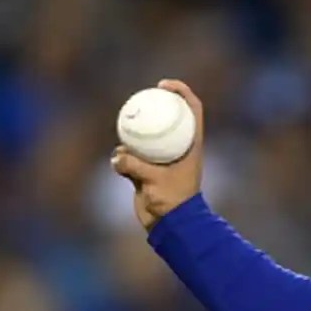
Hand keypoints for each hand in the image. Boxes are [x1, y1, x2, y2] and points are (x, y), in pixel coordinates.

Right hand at [110, 79, 205, 231]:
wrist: (170, 226)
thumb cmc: (172, 203)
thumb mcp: (154, 181)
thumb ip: (135, 166)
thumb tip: (117, 156)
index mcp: (191, 145)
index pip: (193, 110)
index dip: (182, 92)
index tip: (164, 85)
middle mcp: (177, 149)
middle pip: (167, 118)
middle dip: (153, 106)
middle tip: (138, 98)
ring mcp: (161, 159)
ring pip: (144, 137)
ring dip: (132, 138)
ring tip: (125, 139)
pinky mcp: (146, 171)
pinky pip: (129, 156)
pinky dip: (122, 159)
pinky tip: (118, 165)